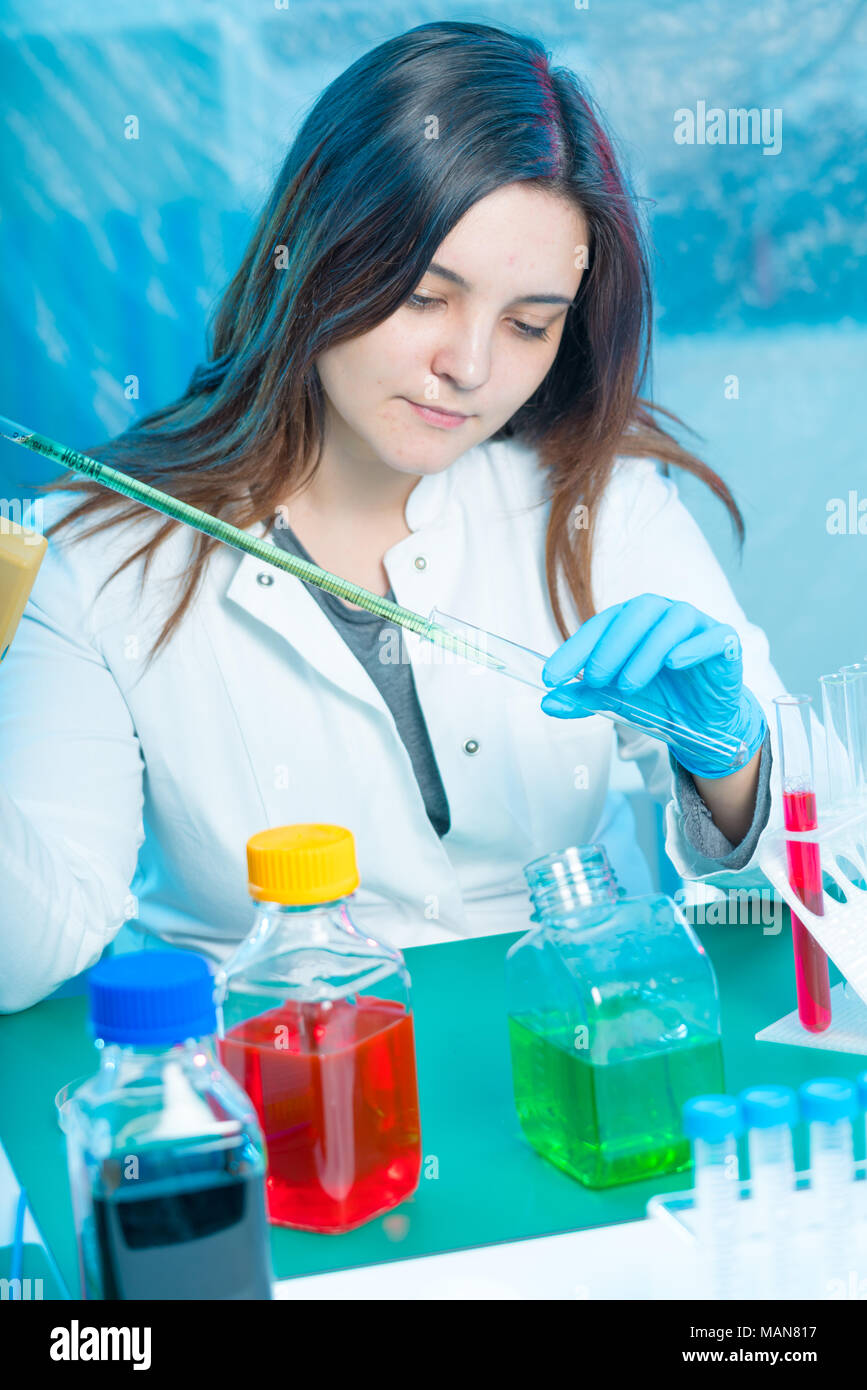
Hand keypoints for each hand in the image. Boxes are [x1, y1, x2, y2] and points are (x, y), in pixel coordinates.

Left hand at [540, 594, 766, 778]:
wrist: (703, 722)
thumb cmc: (658, 699)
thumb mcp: (616, 701)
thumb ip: (584, 698)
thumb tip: (547, 703)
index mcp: (632, 622)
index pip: (600, 626)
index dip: (574, 650)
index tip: (551, 677)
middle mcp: (663, 615)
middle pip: (637, 612)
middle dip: (612, 645)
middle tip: (594, 679)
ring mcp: (696, 625)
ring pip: (673, 621)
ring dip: (647, 651)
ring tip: (628, 684)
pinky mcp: (725, 642)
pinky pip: (714, 637)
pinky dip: (694, 647)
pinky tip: (674, 663)